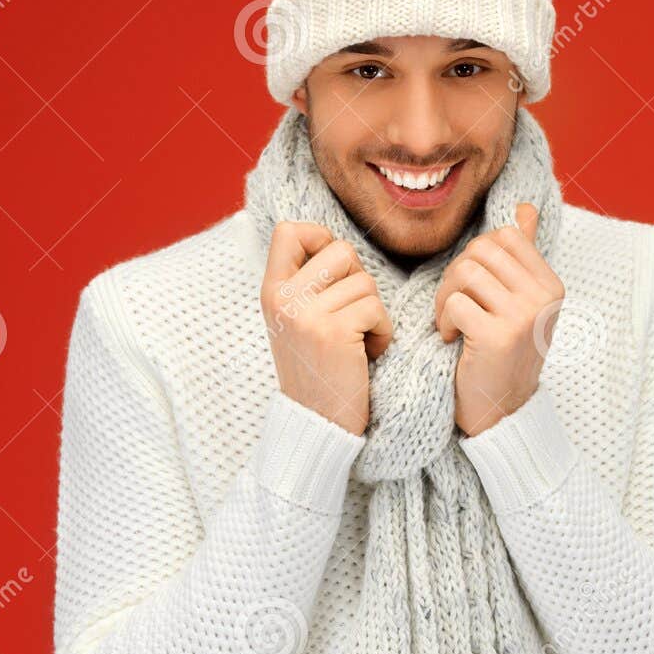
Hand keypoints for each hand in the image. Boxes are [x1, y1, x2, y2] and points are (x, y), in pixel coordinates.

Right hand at [261, 220, 392, 436]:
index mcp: (271, 291)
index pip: (288, 230)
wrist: (316, 423)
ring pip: (365, 282)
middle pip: (340, 249)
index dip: (320, 237)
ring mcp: (306, 314)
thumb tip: (329, 241)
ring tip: (357, 340)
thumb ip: (305, 283)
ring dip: (373, 312)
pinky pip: (376, 308)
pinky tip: (366, 353)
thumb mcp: (295, 320)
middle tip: (352, 312)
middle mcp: (283, 298)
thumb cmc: (316, 369)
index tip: (333, 269)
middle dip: (358, 279)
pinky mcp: (334, 332)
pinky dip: (382, 332)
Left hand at [433, 203, 564, 437]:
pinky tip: (454, 339)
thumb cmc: (506, 355)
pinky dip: (445, 320)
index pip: (505, 235)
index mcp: (551, 284)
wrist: (503, 412)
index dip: (477, 255)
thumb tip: (525, 209)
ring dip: (446, 297)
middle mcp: (543, 297)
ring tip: (453, 322)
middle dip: (456, 274)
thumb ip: (523, 256)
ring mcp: (522, 316)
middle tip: (455, 305)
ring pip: (465, 271)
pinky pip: (455, 302)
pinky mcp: (497, 336)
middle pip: (481, 249)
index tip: (475, 288)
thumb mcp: (522, 304)